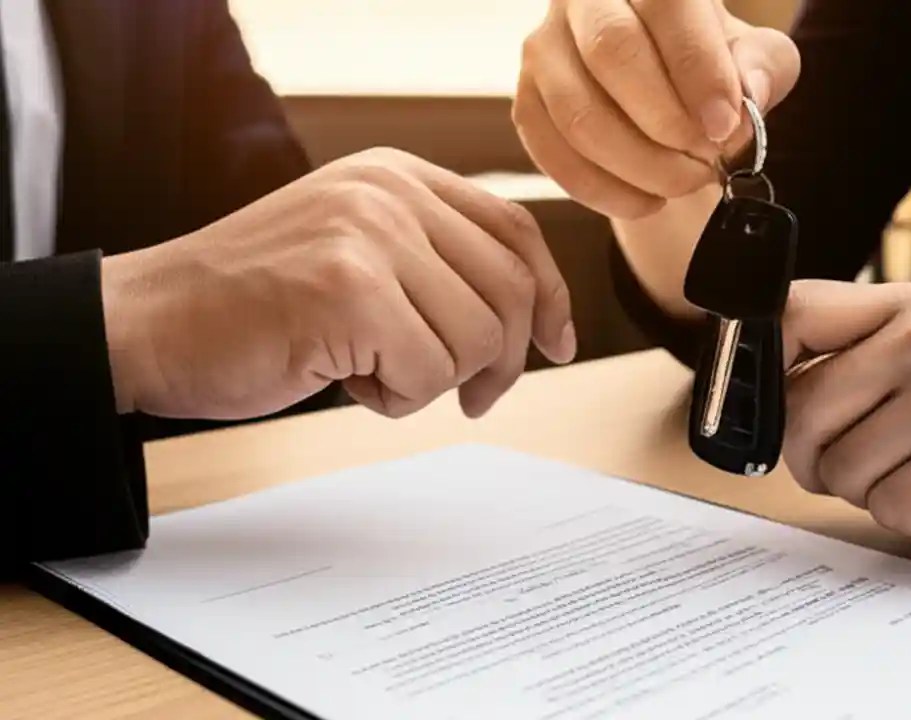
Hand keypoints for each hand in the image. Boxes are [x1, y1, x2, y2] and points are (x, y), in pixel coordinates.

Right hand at [102, 147, 574, 420]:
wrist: (147, 322)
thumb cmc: (253, 305)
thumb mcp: (356, 253)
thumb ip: (434, 264)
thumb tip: (535, 321)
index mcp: (397, 175)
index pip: (516, 232)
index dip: (551, 296)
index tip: (558, 344)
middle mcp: (388, 192)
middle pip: (511, 292)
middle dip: (501, 362)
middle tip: (469, 398)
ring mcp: (367, 235)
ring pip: (478, 339)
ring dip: (433, 381)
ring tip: (369, 370)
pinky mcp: (348, 289)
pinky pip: (429, 373)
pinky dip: (396, 398)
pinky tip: (343, 378)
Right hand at [514, 0, 800, 218]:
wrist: (656, 87)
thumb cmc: (707, 65)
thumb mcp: (753, 56)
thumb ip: (763, 68)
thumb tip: (746, 97)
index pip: (666, 5)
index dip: (698, 69)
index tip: (726, 126)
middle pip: (612, 52)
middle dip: (667, 122)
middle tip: (706, 159)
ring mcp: (544, 49)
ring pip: (579, 114)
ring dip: (640, 166)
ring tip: (683, 183)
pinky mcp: (526, 102)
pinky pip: (555, 156)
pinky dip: (606, 192)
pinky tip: (647, 200)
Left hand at [781, 281, 910, 538]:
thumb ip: (856, 351)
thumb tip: (763, 390)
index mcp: (908, 306)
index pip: (792, 314)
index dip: (762, 366)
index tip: (773, 405)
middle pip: (802, 414)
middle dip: (815, 458)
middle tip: (858, 464)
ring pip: (842, 470)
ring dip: (869, 491)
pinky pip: (893, 508)